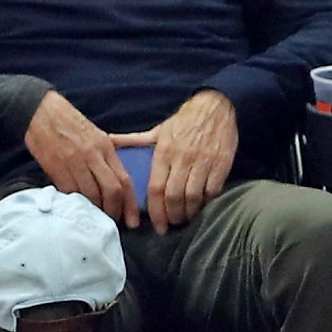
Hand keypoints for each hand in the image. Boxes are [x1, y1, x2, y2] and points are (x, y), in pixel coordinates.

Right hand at [23, 90, 140, 227]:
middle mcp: (93, 155)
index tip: (133, 220)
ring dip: (94, 210)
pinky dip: (75, 203)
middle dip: (114, 211)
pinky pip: (69, 192)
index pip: (125, 179)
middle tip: (112, 222)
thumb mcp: (96, 135)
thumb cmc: (69, 124)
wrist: (40, 112)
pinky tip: (77, 207)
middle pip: (111, 190)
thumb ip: (106, 157)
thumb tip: (116, 182)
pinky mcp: (55, 167)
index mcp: (106, 147)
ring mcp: (74, 162)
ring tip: (94, 217)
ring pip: (91, 195)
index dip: (130, 204)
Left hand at [113, 90, 236, 233]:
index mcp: (164, 151)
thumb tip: (109, 140)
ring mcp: (203, 161)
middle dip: (172, 216)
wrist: (216, 106)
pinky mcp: (222, 163)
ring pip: (193, 197)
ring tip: (186, 218)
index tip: (158, 226)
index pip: (156, 188)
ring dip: (189, 213)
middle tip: (172, 224)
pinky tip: (202, 205)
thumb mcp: (158, 130)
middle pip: (173, 196)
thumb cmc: (185, 120)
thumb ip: (135, 140)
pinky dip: (206, 202)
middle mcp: (182, 158)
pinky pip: (212, 190)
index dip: (156, 211)